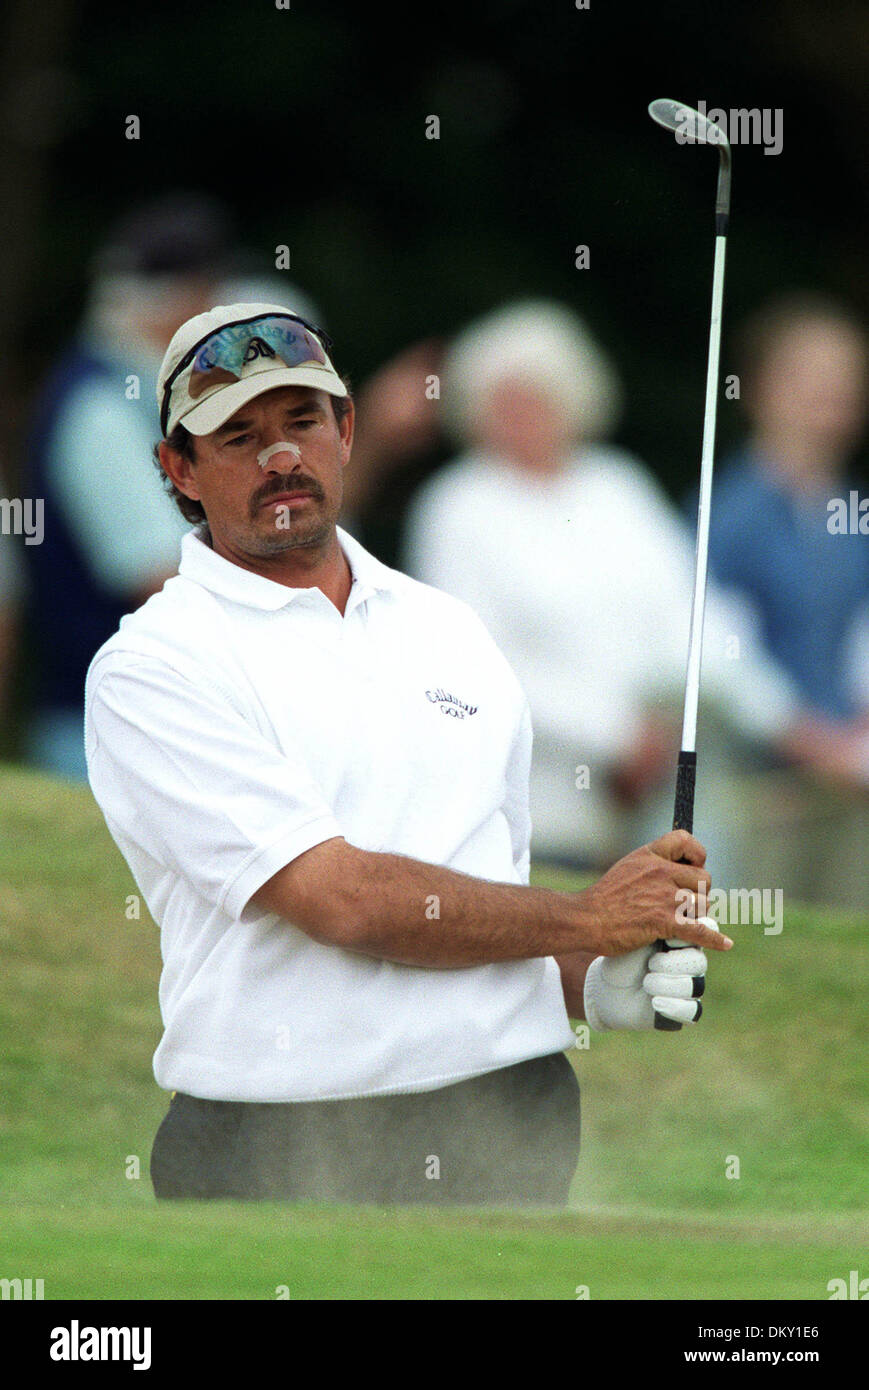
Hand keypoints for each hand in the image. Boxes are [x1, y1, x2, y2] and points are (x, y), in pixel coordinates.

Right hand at [578, 830, 730, 955]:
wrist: (586, 918)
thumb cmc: (605, 898)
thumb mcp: (627, 867)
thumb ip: (652, 864)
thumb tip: (679, 870)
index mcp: (650, 856)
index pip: (685, 840)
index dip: (696, 854)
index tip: (693, 867)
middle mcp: (660, 872)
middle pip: (703, 878)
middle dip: (700, 892)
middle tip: (687, 904)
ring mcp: (663, 896)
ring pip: (703, 904)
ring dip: (698, 915)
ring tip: (684, 922)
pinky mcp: (663, 921)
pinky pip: (699, 930)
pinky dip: (714, 939)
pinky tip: (725, 944)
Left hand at [583, 921, 717, 1030]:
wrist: (603, 980)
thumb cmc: (618, 948)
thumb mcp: (637, 927)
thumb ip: (661, 917)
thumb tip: (684, 907)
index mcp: (682, 934)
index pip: (706, 929)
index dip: (693, 933)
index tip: (667, 940)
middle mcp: (688, 959)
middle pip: (700, 960)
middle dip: (675, 962)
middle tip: (652, 962)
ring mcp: (687, 984)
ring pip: (695, 985)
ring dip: (666, 982)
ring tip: (646, 980)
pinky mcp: (681, 1007)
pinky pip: (692, 1008)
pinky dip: (673, 1004)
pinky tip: (656, 1001)